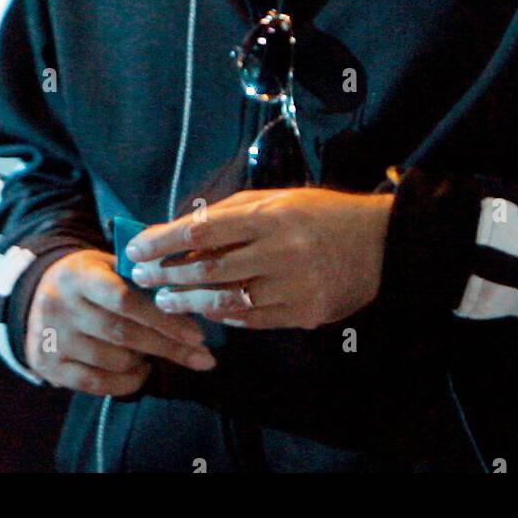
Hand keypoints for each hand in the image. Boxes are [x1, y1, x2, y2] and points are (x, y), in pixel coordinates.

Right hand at [25, 248, 216, 395]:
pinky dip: (126, 383)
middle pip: (123, 334)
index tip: (197, 334)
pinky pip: (96, 384)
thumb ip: (140, 277)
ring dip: (146, 361)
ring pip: (113, 361)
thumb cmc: (89, 277)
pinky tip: (142, 372)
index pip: (125, 299)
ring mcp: (51, 339)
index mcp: (79, 276)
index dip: (163, 318)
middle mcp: (60, 308)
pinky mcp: (47, 366)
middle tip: (201, 355)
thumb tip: (186, 295)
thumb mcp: (108, 264)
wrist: (37, 292)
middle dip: (168, 346)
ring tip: (162, 352)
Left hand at [127, 188, 395, 331]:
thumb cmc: (322, 214)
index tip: (138, 249)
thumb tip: (185, 229)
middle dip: (167, 275)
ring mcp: (292, 287)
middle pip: (208, 270)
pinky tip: (206, 310)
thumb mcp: (280, 198)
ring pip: (226, 301)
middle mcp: (280, 252)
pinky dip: (223, 315)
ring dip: (189, 302)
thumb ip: (235, 213)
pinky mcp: (302, 314)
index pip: (203, 230)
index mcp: (272, 216)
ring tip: (166, 301)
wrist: (379, 244)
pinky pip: (251, 319)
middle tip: (142, 279)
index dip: (165, 241)